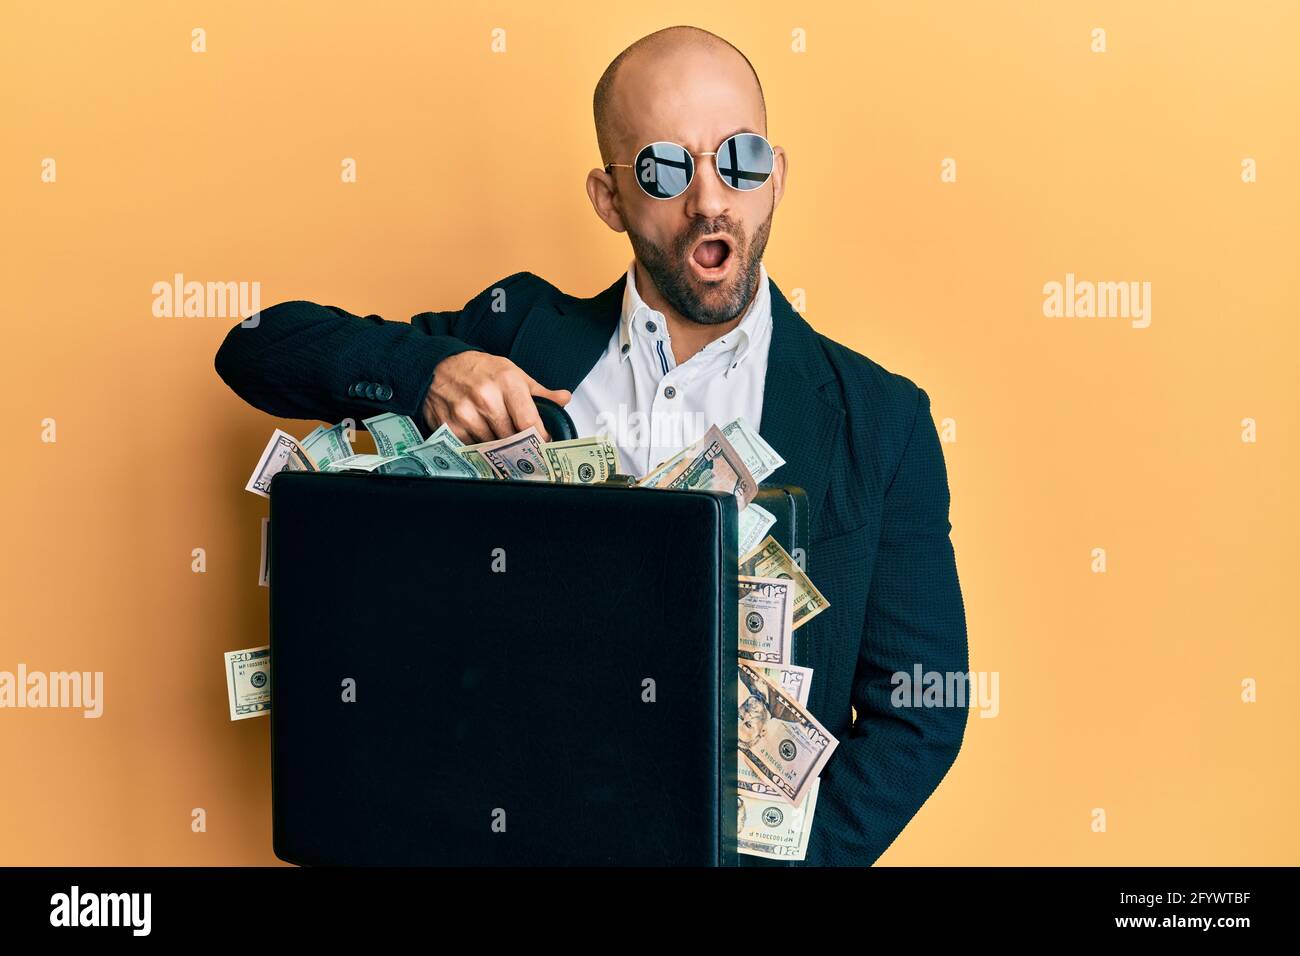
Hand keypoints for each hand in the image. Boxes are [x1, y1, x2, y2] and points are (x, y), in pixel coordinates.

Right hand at [422, 351, 571, 442]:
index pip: (530, 422)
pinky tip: (479, 435)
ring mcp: (466, 414)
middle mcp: (486, 398)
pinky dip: (478, 446)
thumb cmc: (478, 369)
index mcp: (507, 382)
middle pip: (512, 438)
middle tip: (522, 446)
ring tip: (498, 437)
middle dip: (519, 444)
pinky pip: (472, 448)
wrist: (437, 366)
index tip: (542, 445)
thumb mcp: (512, 372)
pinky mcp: (450, 427)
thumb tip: (563, 399)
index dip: (539, 438)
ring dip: (498, 447)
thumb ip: (539, 391)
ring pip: (493, 446)